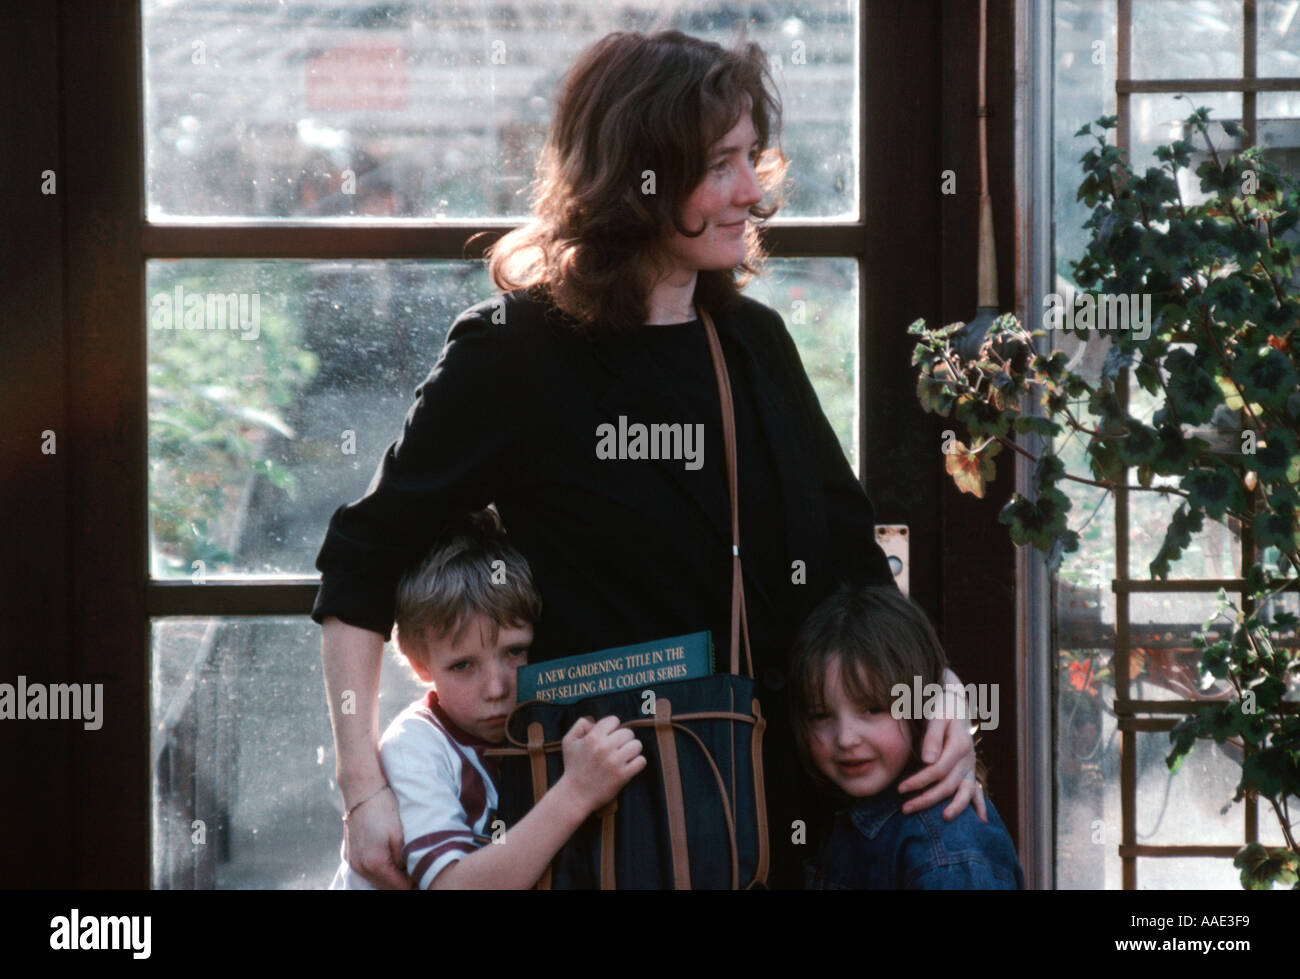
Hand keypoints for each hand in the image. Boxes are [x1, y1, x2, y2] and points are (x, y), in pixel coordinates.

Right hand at [342, 783, 411, 888]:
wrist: (362, 789)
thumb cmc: (384, 808)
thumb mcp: (400, 835)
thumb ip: (405, 860)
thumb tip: (412, 876)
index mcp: (375, 864)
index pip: (399, 887)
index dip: (414, 884)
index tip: (425, 879)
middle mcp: (360, 867)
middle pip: (386, 887)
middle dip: (402, 882)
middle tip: (418, 873)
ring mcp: (352, 861)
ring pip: (375, 880)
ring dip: (390, 877)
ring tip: (406, 866)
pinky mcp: (349, 854)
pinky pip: (366, 870)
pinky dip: (379, 869)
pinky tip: (390, 859)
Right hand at [559, 715, 646, 813]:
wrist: (575, 795)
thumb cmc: (573, 767)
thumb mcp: (568, 742)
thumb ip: (580, 725)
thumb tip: (595, 722)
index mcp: (593, 737)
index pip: (614, 720)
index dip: (612, 728)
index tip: (609, 737)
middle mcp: (604, 747)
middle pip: (628, 732)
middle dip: (623, 740)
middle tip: (616, 749)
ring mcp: (614, 762)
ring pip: (637, 745)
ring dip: (632, 751)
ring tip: (624, 757)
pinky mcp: (622, 775)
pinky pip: (641, 761)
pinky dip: (637, 763)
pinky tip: (628, 767)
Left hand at [896, 671, 986, 821]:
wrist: (955, 702)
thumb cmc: (941, 707)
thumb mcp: (936, 716)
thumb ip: (932, 738)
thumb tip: (928, 761)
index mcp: (958, 745)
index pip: (937, 771)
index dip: (919, 782)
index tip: (900, 789)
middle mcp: (967, 758)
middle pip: (948, 785)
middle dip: (926, 799)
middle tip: (905, 809)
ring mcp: (970, 765)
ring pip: (965, 792)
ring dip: (954, 808)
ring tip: (942, 818)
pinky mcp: (970, 769)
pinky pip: (977, 790)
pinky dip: (980, 805)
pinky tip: (980, 821)